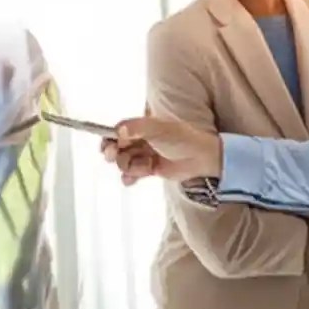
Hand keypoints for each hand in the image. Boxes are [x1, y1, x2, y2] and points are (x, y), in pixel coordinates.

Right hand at [100, 117, 221, 184]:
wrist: (200, 158)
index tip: (107, 147)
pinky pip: (131, 175)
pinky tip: (130, 180)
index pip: (116, 132)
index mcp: (140, 128)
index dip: (109, 140)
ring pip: (124, 164)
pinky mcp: (149, 170)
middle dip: (115, 155)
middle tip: (116, 157)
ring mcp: (144, 156)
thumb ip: (137, 128)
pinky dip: (129, 178)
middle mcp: (139, 141)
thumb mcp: (159, 129)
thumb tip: (118, 131)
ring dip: (130, 166)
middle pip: (116, 149)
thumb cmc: (181, 138)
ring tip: (145, 166)